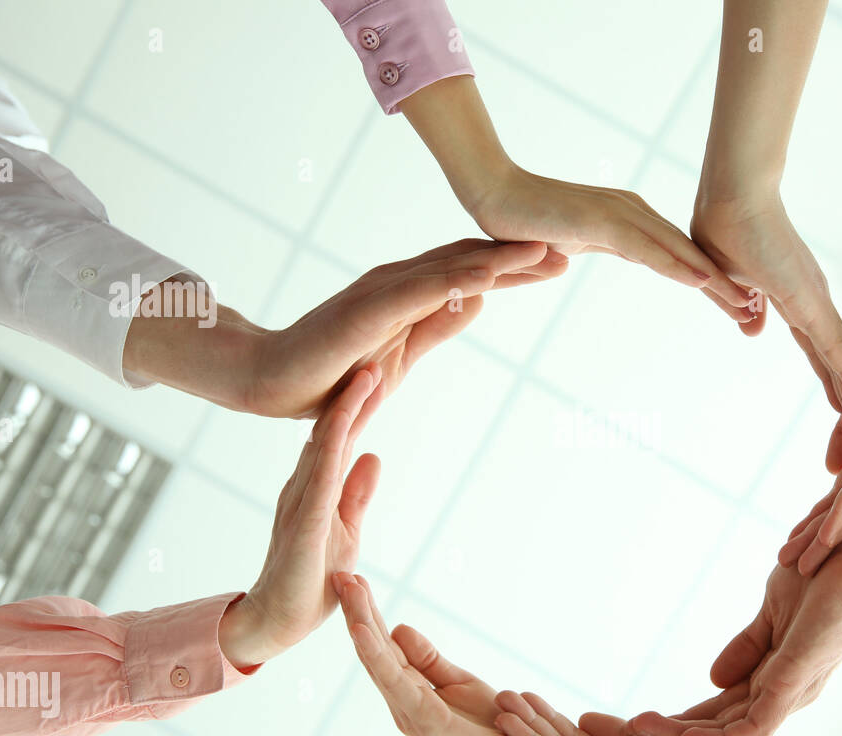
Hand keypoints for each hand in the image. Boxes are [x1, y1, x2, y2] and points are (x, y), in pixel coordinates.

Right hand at [125, 239, 565, 417]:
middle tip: (568, 248)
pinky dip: (452, 281)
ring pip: (449, 270)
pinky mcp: (365, 311)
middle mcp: (398, 282)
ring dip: (496, 260)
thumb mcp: (402, 351)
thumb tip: (478, 302)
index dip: (514, 268)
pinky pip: (416, 293)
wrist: (272, 381)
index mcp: (408, 292)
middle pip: (468, 263)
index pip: (469, 274)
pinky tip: (486, 277)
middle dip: (517, 257)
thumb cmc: (335, 370)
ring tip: (539, 252)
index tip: (558, 262)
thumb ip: (437, 325)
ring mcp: (381, 293)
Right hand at [217, 367, 383, 668]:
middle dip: (354, 390)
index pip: (341, 434)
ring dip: (346, 408)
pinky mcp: (305, 524)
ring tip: (366, 372)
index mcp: (316, 485)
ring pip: (325, 445)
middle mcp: (305, 485)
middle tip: (378, 348)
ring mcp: (302, 502)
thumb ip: (356, 493)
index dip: (360, 402)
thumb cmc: (311, 578)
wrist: (278, 623)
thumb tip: (373, 455)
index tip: (381, 366)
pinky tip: (344, 424)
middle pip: (332, 428)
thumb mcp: (345, 528)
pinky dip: (332, 449)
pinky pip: (320, 479)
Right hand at [335, 574, 540, 735]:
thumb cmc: (492, 730)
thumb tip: (398, 628)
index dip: (367, 614)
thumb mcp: (460, 683)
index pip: (384, 647)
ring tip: (348, 591)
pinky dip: (379, 655)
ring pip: (380, 662)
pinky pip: (399, 683)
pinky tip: (365, 631)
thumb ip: (429, 660)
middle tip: (341, 574)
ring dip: (362, 624)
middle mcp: (403, 703)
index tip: (354, 580)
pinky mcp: (428, 721)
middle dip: (358, 612)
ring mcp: (412, 713)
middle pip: (374, 651)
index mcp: (411, 692)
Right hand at [467, 166, 754, 323]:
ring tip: (742, 302)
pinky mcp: (602, 219)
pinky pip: (647, 248)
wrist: (490, 195)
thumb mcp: (556, 239)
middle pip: (685, 252)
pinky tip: (701, 281)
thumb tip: (565, 261)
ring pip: (675, 251)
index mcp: (625, 221)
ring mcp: (619, 213)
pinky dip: (677, 265)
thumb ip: (571, 248)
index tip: (732, 303)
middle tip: (755, 309)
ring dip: (710, 278)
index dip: (705, 279)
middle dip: (721, 282)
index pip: (674, 255)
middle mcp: (631, 212)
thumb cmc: (519, 221)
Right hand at [626, 530, 841, 735]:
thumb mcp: (771, 615)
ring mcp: (791, 693)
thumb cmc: (826, 581)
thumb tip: (714, 677)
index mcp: (775, 680)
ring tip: (642, 732)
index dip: (683, 721)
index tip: (642, 722)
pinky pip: (754, 726)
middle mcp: (784, 696)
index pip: (722, 714)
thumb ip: (746, 647)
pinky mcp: (796, 682)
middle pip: (722, 733)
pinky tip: (681, 735)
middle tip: (627, 734)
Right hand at [691, 193, 841, 428]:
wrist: (732, 194)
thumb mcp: (728, 280)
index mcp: (790, 294)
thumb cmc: (723, 226)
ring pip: (838, 357)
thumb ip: (739, 305)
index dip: (826, 371)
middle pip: (832, 356)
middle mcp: (809, 298)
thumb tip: (752, 328)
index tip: (838, 397)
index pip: (814, 343)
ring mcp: (812, 299)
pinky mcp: (808, 300)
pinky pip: (832, 344)